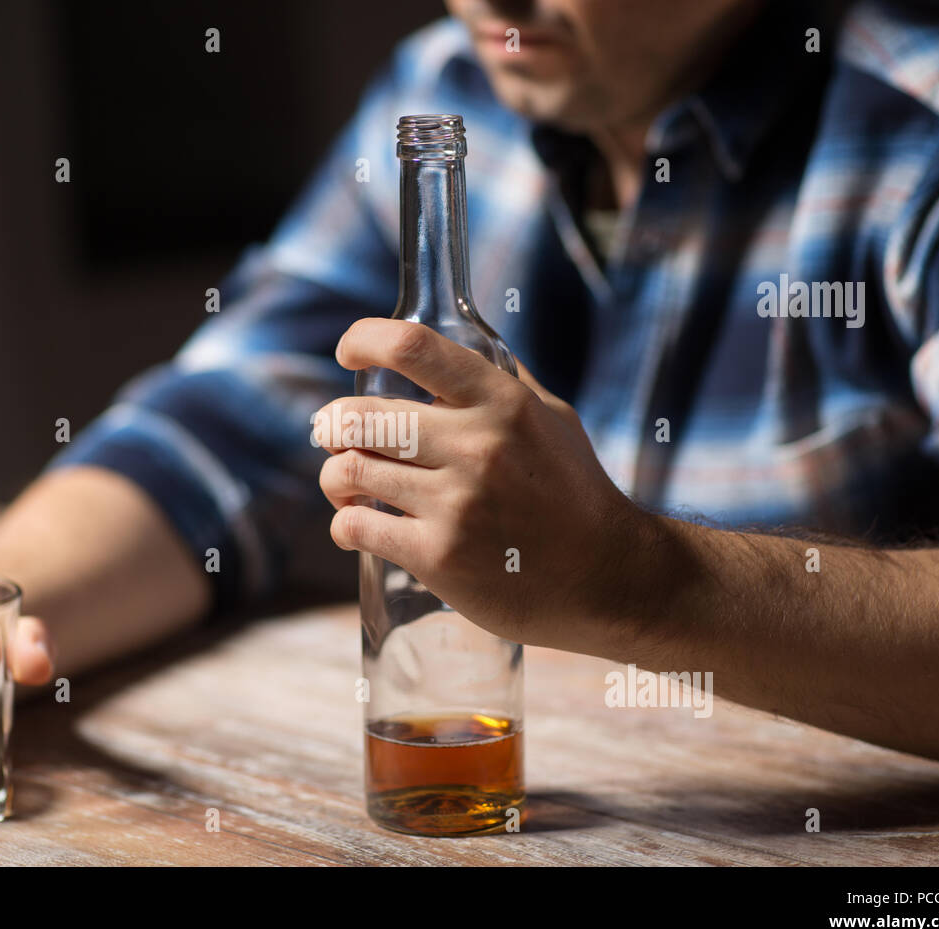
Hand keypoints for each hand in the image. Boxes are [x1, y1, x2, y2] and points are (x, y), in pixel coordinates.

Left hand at [317, 317, 657, 653]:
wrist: (607, 578)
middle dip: (330, 423)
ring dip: (333, 475)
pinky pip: (355, 526)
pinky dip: (343, 523)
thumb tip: (453, 344)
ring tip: (343, 481)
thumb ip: (503, 381)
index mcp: (501, 402)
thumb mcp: (552, 418)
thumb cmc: (576, 492)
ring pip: (347, 470)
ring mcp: (455, 504)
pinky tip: (354, 522)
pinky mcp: (438, 556)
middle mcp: (476, 446)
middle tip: (331, 432)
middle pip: (359, 416)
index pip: (411, 346)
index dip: (364, 339)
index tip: (349, 352)